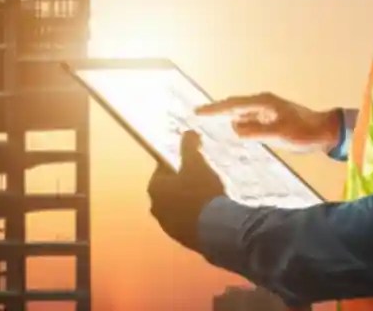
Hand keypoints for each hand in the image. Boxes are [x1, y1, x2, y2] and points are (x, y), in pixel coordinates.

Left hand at [147, 130, 225, 251]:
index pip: (162, 170)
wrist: (217, 230)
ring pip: (177, 208)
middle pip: (168, 190)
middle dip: (182, 184)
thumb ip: (189, 146)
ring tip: (208, 198)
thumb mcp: (196, 163)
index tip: (192, 163)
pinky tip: (211, 214)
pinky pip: (187, 223)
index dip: (177, 164)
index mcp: (155, 188)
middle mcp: (156, 208)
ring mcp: (168, 227)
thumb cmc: (202, 192)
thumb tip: (188, 132)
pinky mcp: (182, 240)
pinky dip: (195, 218)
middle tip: (201, 179)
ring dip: (188, 202)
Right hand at [196, 92, 341, 153]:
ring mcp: (267, 111)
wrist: (326, 132)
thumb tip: (234, 128)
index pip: (232, 105)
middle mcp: (262, 103)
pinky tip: (234, 128)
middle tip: (198, 113)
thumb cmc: (304, 132)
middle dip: (216, 109)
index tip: (197, 111)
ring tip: (210, 118)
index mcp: (263, 103)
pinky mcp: (271, 119)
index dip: (214, 109)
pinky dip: (239, 122)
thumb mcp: (279, 134)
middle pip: (234, 105)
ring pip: (241, 112)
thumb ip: (255, 131)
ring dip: (227, 115)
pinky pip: (249, 119)